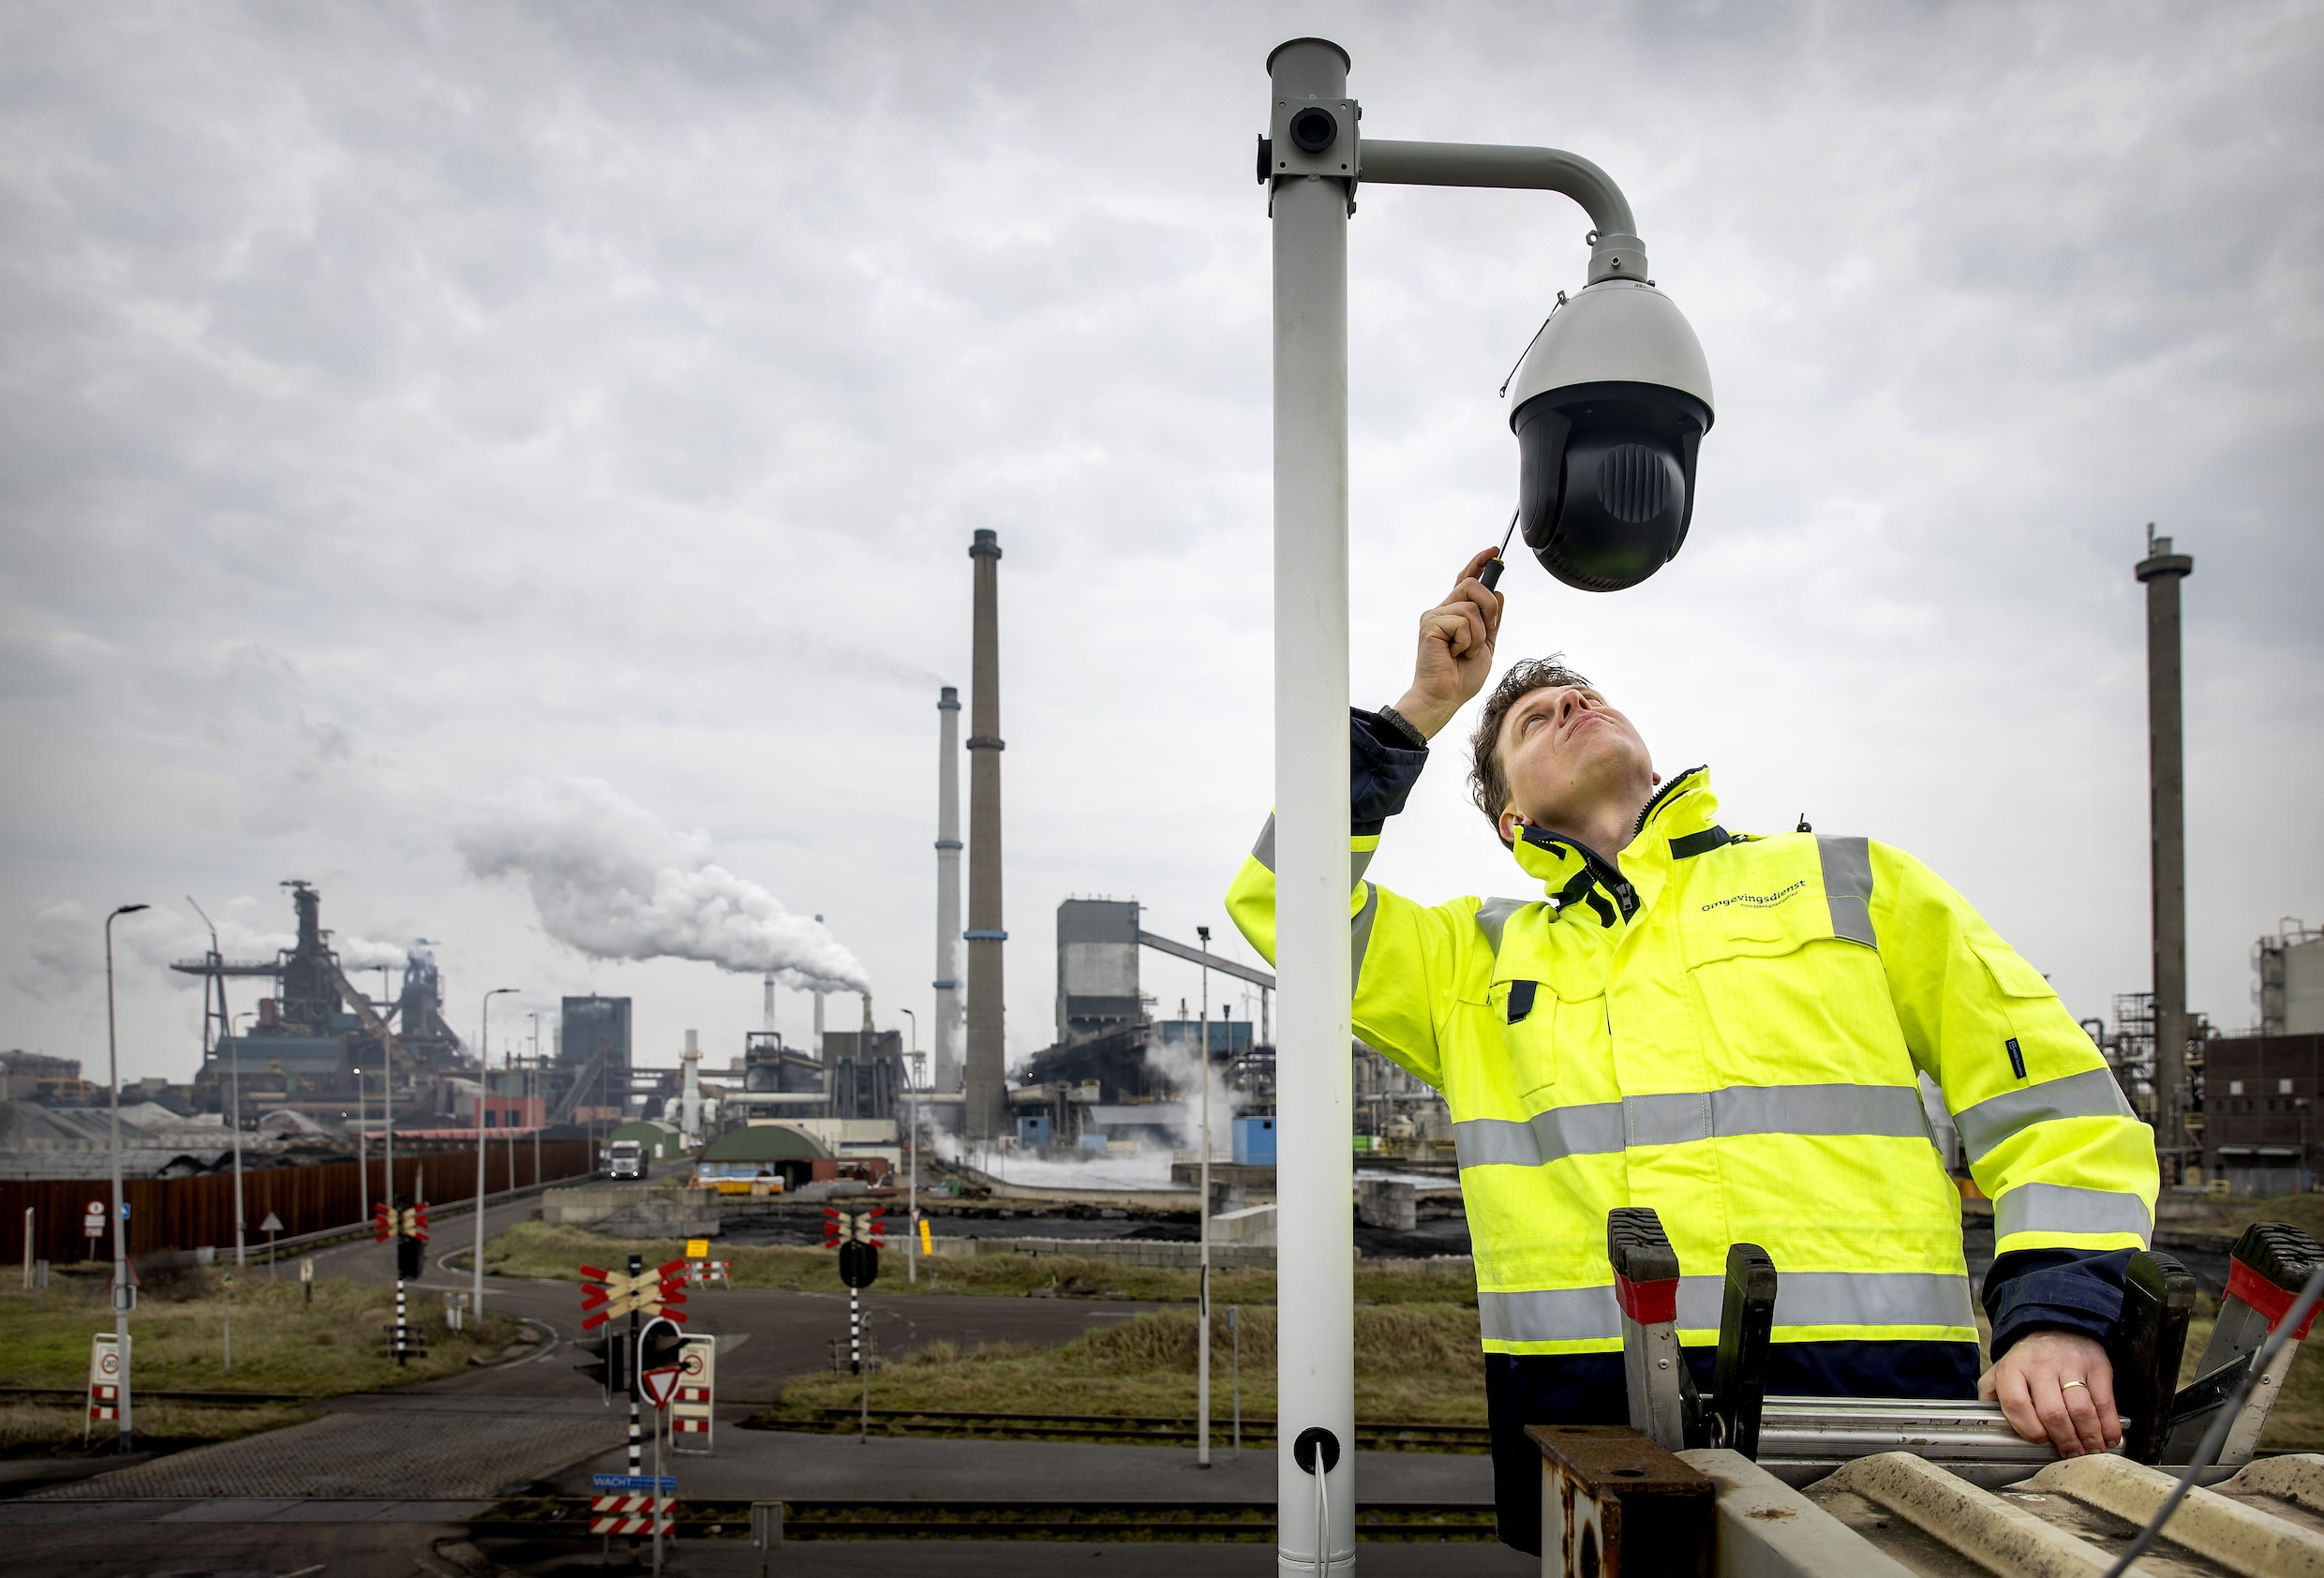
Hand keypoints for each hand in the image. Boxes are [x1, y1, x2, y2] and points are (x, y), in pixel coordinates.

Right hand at [1391, 548, 1505, 739]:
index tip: (1494, 551)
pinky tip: (1455, 653)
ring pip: (1472, 606)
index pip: (1466, 580)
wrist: (1445, 695)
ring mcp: (1434, 616)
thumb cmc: (1461, 676)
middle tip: (1486, 632)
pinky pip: (1463, 621)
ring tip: (1465, 651)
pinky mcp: (1430, 625)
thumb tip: (1499, 593)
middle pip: (1473, 585)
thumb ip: (1492, 620)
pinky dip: (1468, 641)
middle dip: (1490, 608)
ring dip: (1478, 634)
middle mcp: (1442, 610)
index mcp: (1454, 613)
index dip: (1479, 563)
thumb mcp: (1486, 644)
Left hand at [1980, 1330, 2119, 1456]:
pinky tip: (2107, 1438)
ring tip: (2090, 1450)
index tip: (2039, 1441)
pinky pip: (2104, 1402)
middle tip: (2071, 1455)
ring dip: (2088, 1437)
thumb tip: (1993, 1427)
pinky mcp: (2096, 1367)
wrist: (2056, 1327)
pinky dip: (2108, 1426)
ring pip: (2081, 1409)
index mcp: (2011, 1369)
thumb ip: (1991, 1397)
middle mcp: (2040, 1365)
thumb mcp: (2000, 1372)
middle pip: (2053, 1412)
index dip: (2029, 1429)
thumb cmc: (2027, 1361)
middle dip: (2064, 1440)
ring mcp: (2070, 1365)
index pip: (2016, 1403)